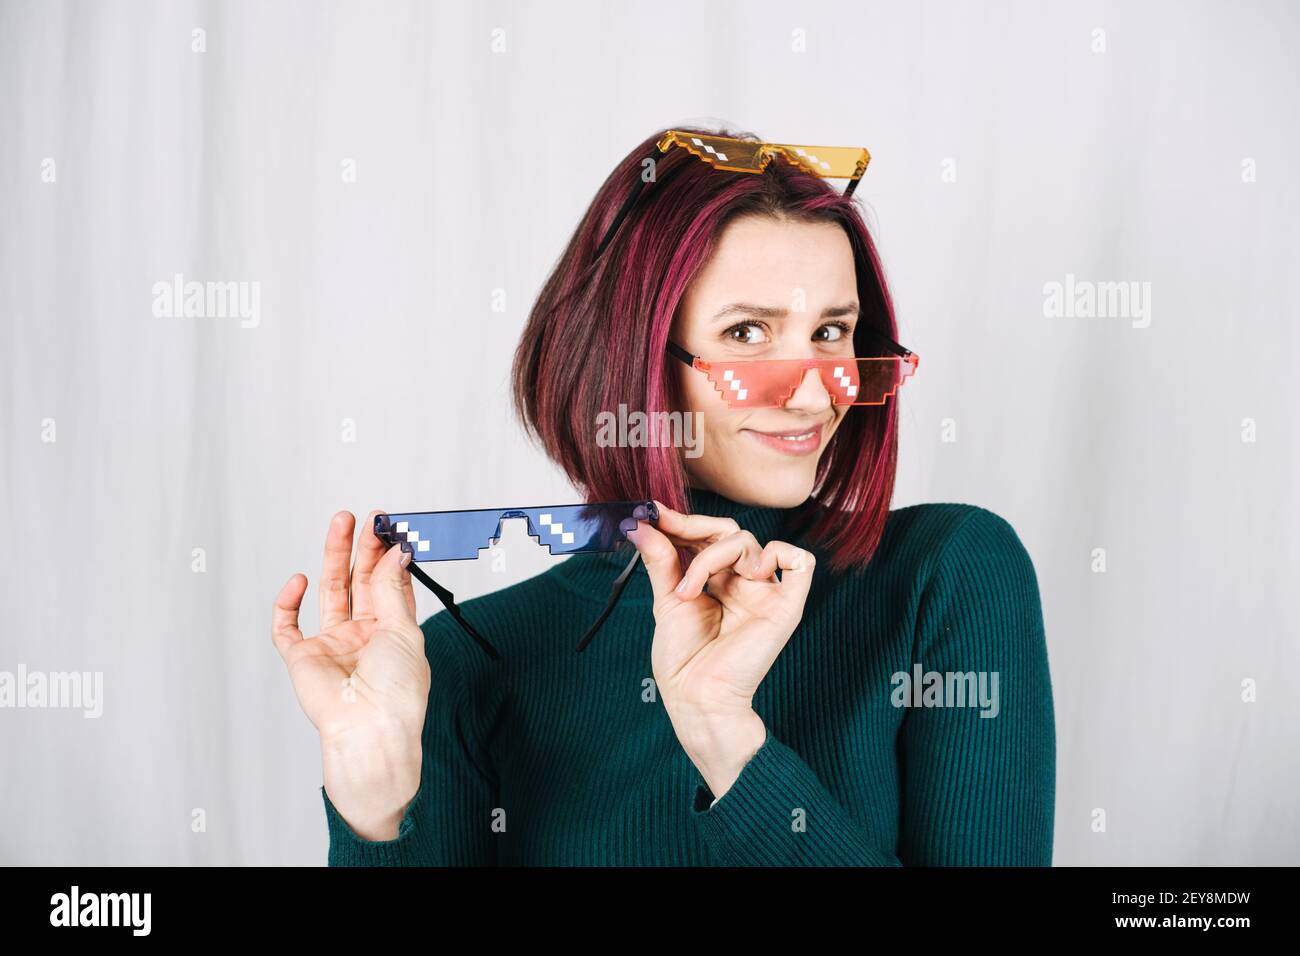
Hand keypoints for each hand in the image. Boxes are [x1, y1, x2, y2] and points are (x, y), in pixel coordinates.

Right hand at [271, 511, 430, 838]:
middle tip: (365, 517)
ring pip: (330, 591)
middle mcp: (362, 636)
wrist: (369, 730)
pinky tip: (300, 579)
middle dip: (361, 548)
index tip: (390, 527)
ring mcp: (332, 645)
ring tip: (342, 524)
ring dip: (335, 557)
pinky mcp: (303, 658)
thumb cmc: (396, 691)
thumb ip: (391, 589)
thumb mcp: (403, 631)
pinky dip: (287, 602)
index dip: (388, 555)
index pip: (388, 584)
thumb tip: (395, 552)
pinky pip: (287, 626)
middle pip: (360, 581)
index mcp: (392, 632)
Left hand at [626, 500, 815, 799]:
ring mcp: (764, 593)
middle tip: (667, 532)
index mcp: (717, 580)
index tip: (652, 513)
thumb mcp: (667, 600)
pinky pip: (800, 563)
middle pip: (730, 531)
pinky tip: (747, 574)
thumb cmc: (683, 660)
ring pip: (749, 543)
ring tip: (690, 589)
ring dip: (712, 555)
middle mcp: (743, 582)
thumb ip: (661, 560)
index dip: (683, 521)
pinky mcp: (785, 606)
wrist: (696, 698)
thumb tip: (642, 525)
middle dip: (696, 527)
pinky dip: (778, 554)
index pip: (708, 535)